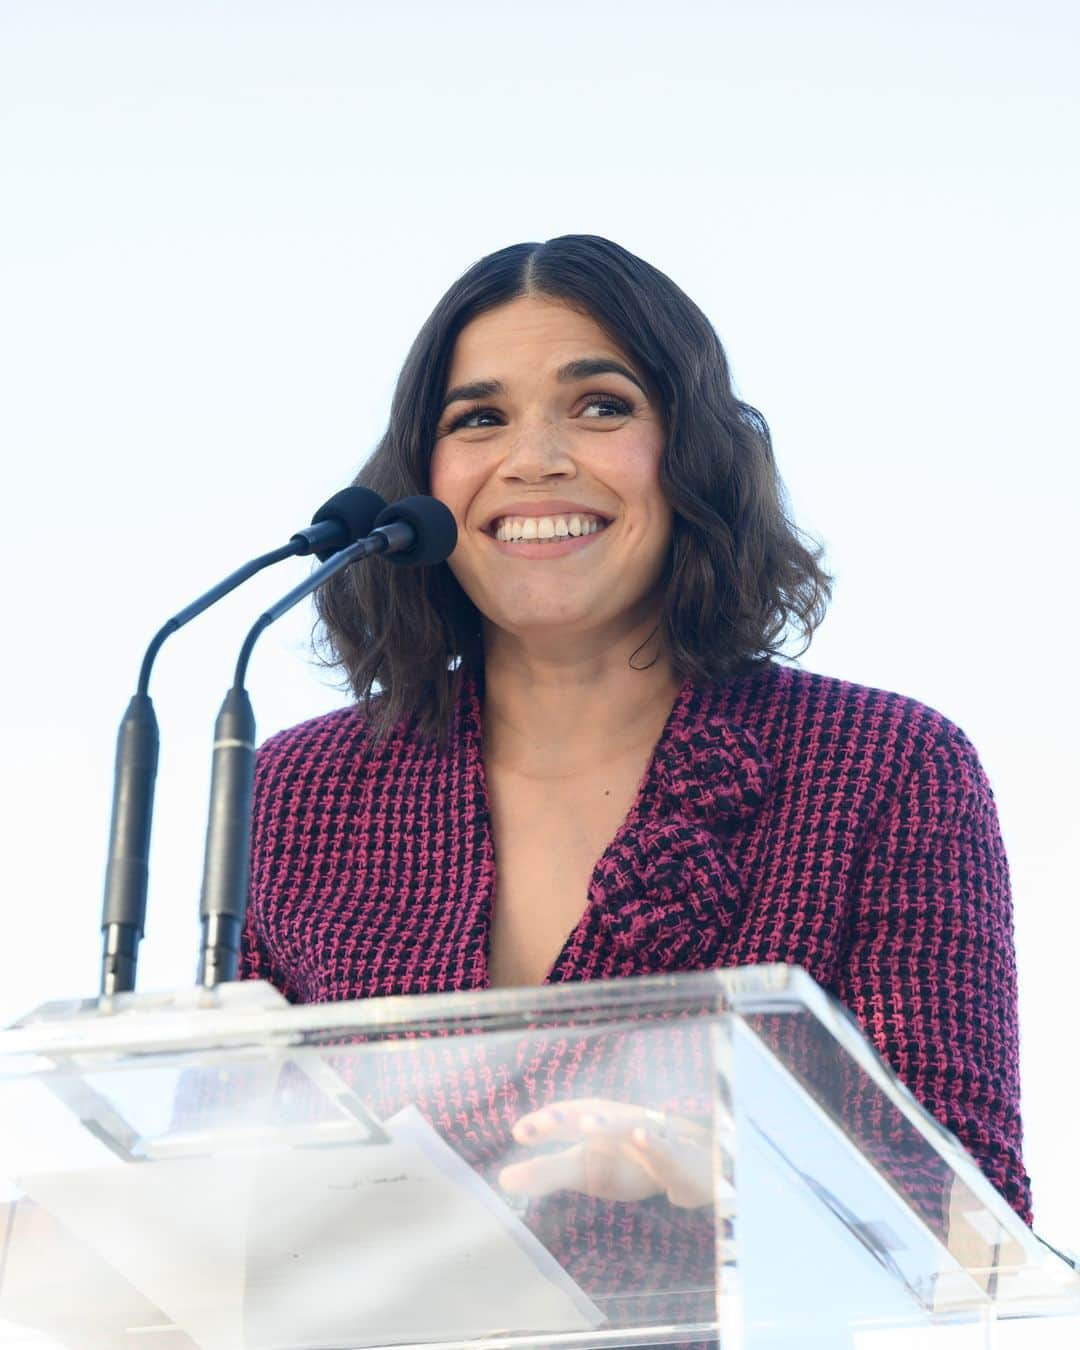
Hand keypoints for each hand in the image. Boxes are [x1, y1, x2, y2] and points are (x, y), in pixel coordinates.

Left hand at [499, 1097, 721, 1208]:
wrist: (691, 1163)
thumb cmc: (629, 1160)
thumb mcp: (586, 1169)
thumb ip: (547, 1172)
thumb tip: (502, 1178)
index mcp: (597, 1123)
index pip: (567, 1118)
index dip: (545, 1122)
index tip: (520, 1130)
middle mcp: (620, 1122)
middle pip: (593, 1114)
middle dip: (570, 1116)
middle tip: (545, 1122)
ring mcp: (651, 1136)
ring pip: (629, 1125)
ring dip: (610, 1122)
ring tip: (588, 1123)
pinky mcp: (679, 1157)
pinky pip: (668, 1149)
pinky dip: (656, 1142)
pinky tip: (644, 1137)